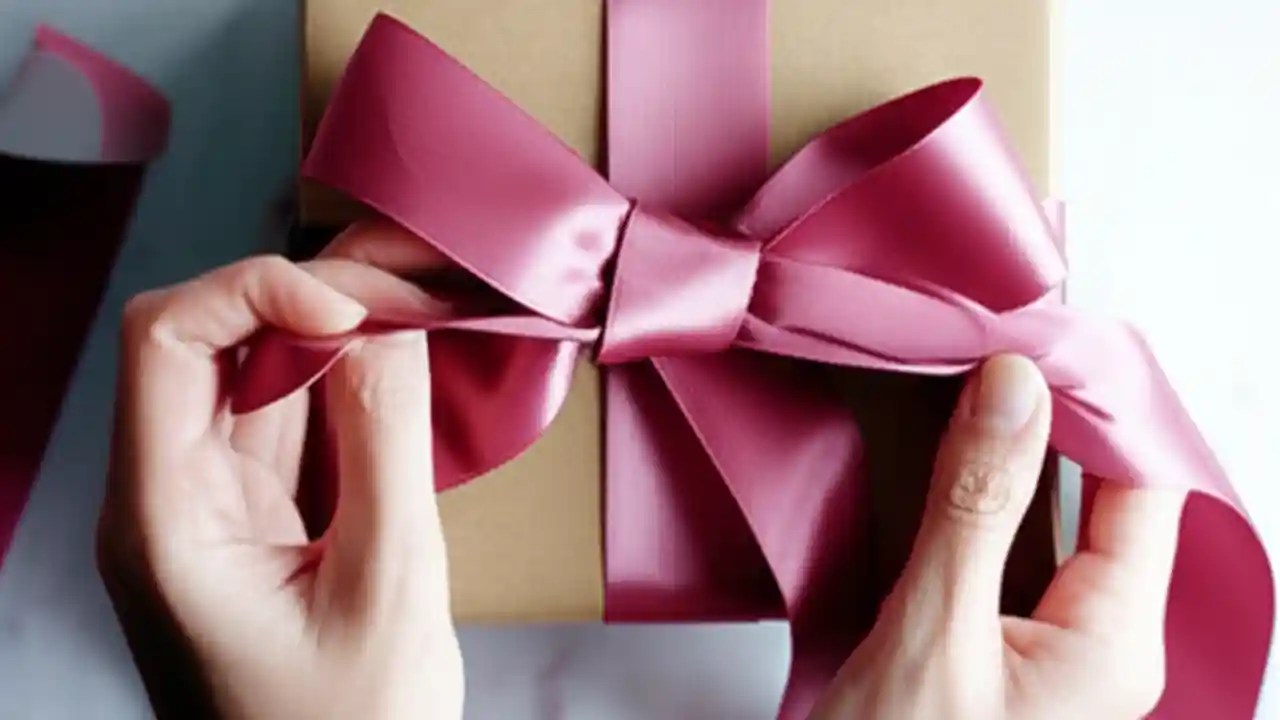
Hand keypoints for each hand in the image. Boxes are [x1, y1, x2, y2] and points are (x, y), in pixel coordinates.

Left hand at [97, 256, 462, 719]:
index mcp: (163, 522)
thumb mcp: (389, 584)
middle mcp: (167, 498)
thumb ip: (386, 444)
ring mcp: (209, 504)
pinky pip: (287, 415)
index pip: (164, 342)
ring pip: (251, 369)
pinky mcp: (254, 514)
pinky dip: (344, 377)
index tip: (356, 312)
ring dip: (334, 327)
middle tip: (413, 286)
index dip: (256, 291)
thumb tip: (389, 325)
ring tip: (420, 304)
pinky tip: (402, 361)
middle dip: (310, 294)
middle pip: (209, 339)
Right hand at [811, 355, 1183, 719]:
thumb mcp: (933, 631)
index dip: (1092, 405)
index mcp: (1109, 646)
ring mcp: (1036, 648)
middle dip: (1029, 425)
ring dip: (983, 463)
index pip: (1138, 486)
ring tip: (933, 399)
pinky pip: (987, 552)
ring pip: (1030, 521)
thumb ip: (974, 510)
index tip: (1025, 344)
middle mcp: (1088, 645)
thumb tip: (1010, 391)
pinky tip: (912, 470)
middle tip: (968, 359)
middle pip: (1086, 496)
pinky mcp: (984, 646)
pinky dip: (952, 506)